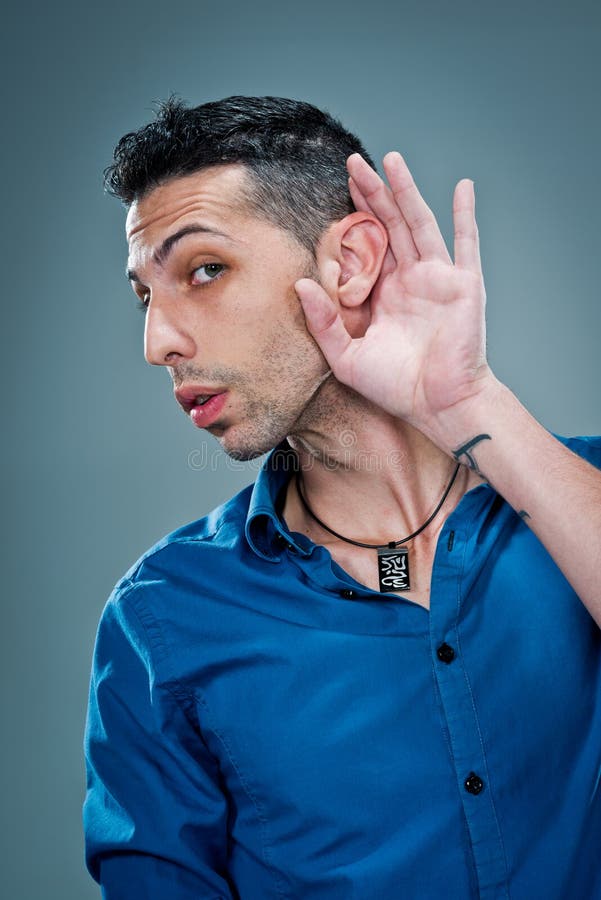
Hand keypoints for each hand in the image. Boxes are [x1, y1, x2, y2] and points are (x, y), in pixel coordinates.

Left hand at [295, 152, 493, 439]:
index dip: (352, 219)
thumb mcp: (345, 358)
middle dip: (371, 194)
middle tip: (353, 163)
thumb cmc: (394, 387)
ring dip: (405, 192)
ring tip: (390, 160)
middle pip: (388, 225)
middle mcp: (409, 280)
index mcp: (382, 294)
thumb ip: (322, 322)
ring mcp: (437, 278)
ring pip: (418, 224)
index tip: (337, 192)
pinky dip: (465, 214)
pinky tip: (462, 186)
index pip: (365, 247)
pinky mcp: (463, 284)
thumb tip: (300, 284)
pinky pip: (465, 242)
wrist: (437, 405)